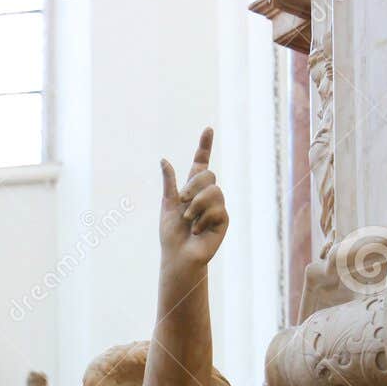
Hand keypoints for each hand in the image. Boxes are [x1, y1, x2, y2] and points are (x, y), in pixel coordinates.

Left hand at [159, 127, 228, 273]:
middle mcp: (207, 194)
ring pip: (214, 191)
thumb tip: (163, 160)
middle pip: (208, 175)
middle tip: (183, 203)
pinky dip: (203, 219)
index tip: (207, 130)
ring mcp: (217, 206)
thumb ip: (169, 183)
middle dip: (192, 187)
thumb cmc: (171, 234)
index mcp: (192, 189)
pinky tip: (198, 230)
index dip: (204, 147)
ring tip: (190, 221)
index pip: (201, 163)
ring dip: (196, 206)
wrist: (179, 255)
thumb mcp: (168, 205)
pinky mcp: (223, 219)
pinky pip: (217, 208)